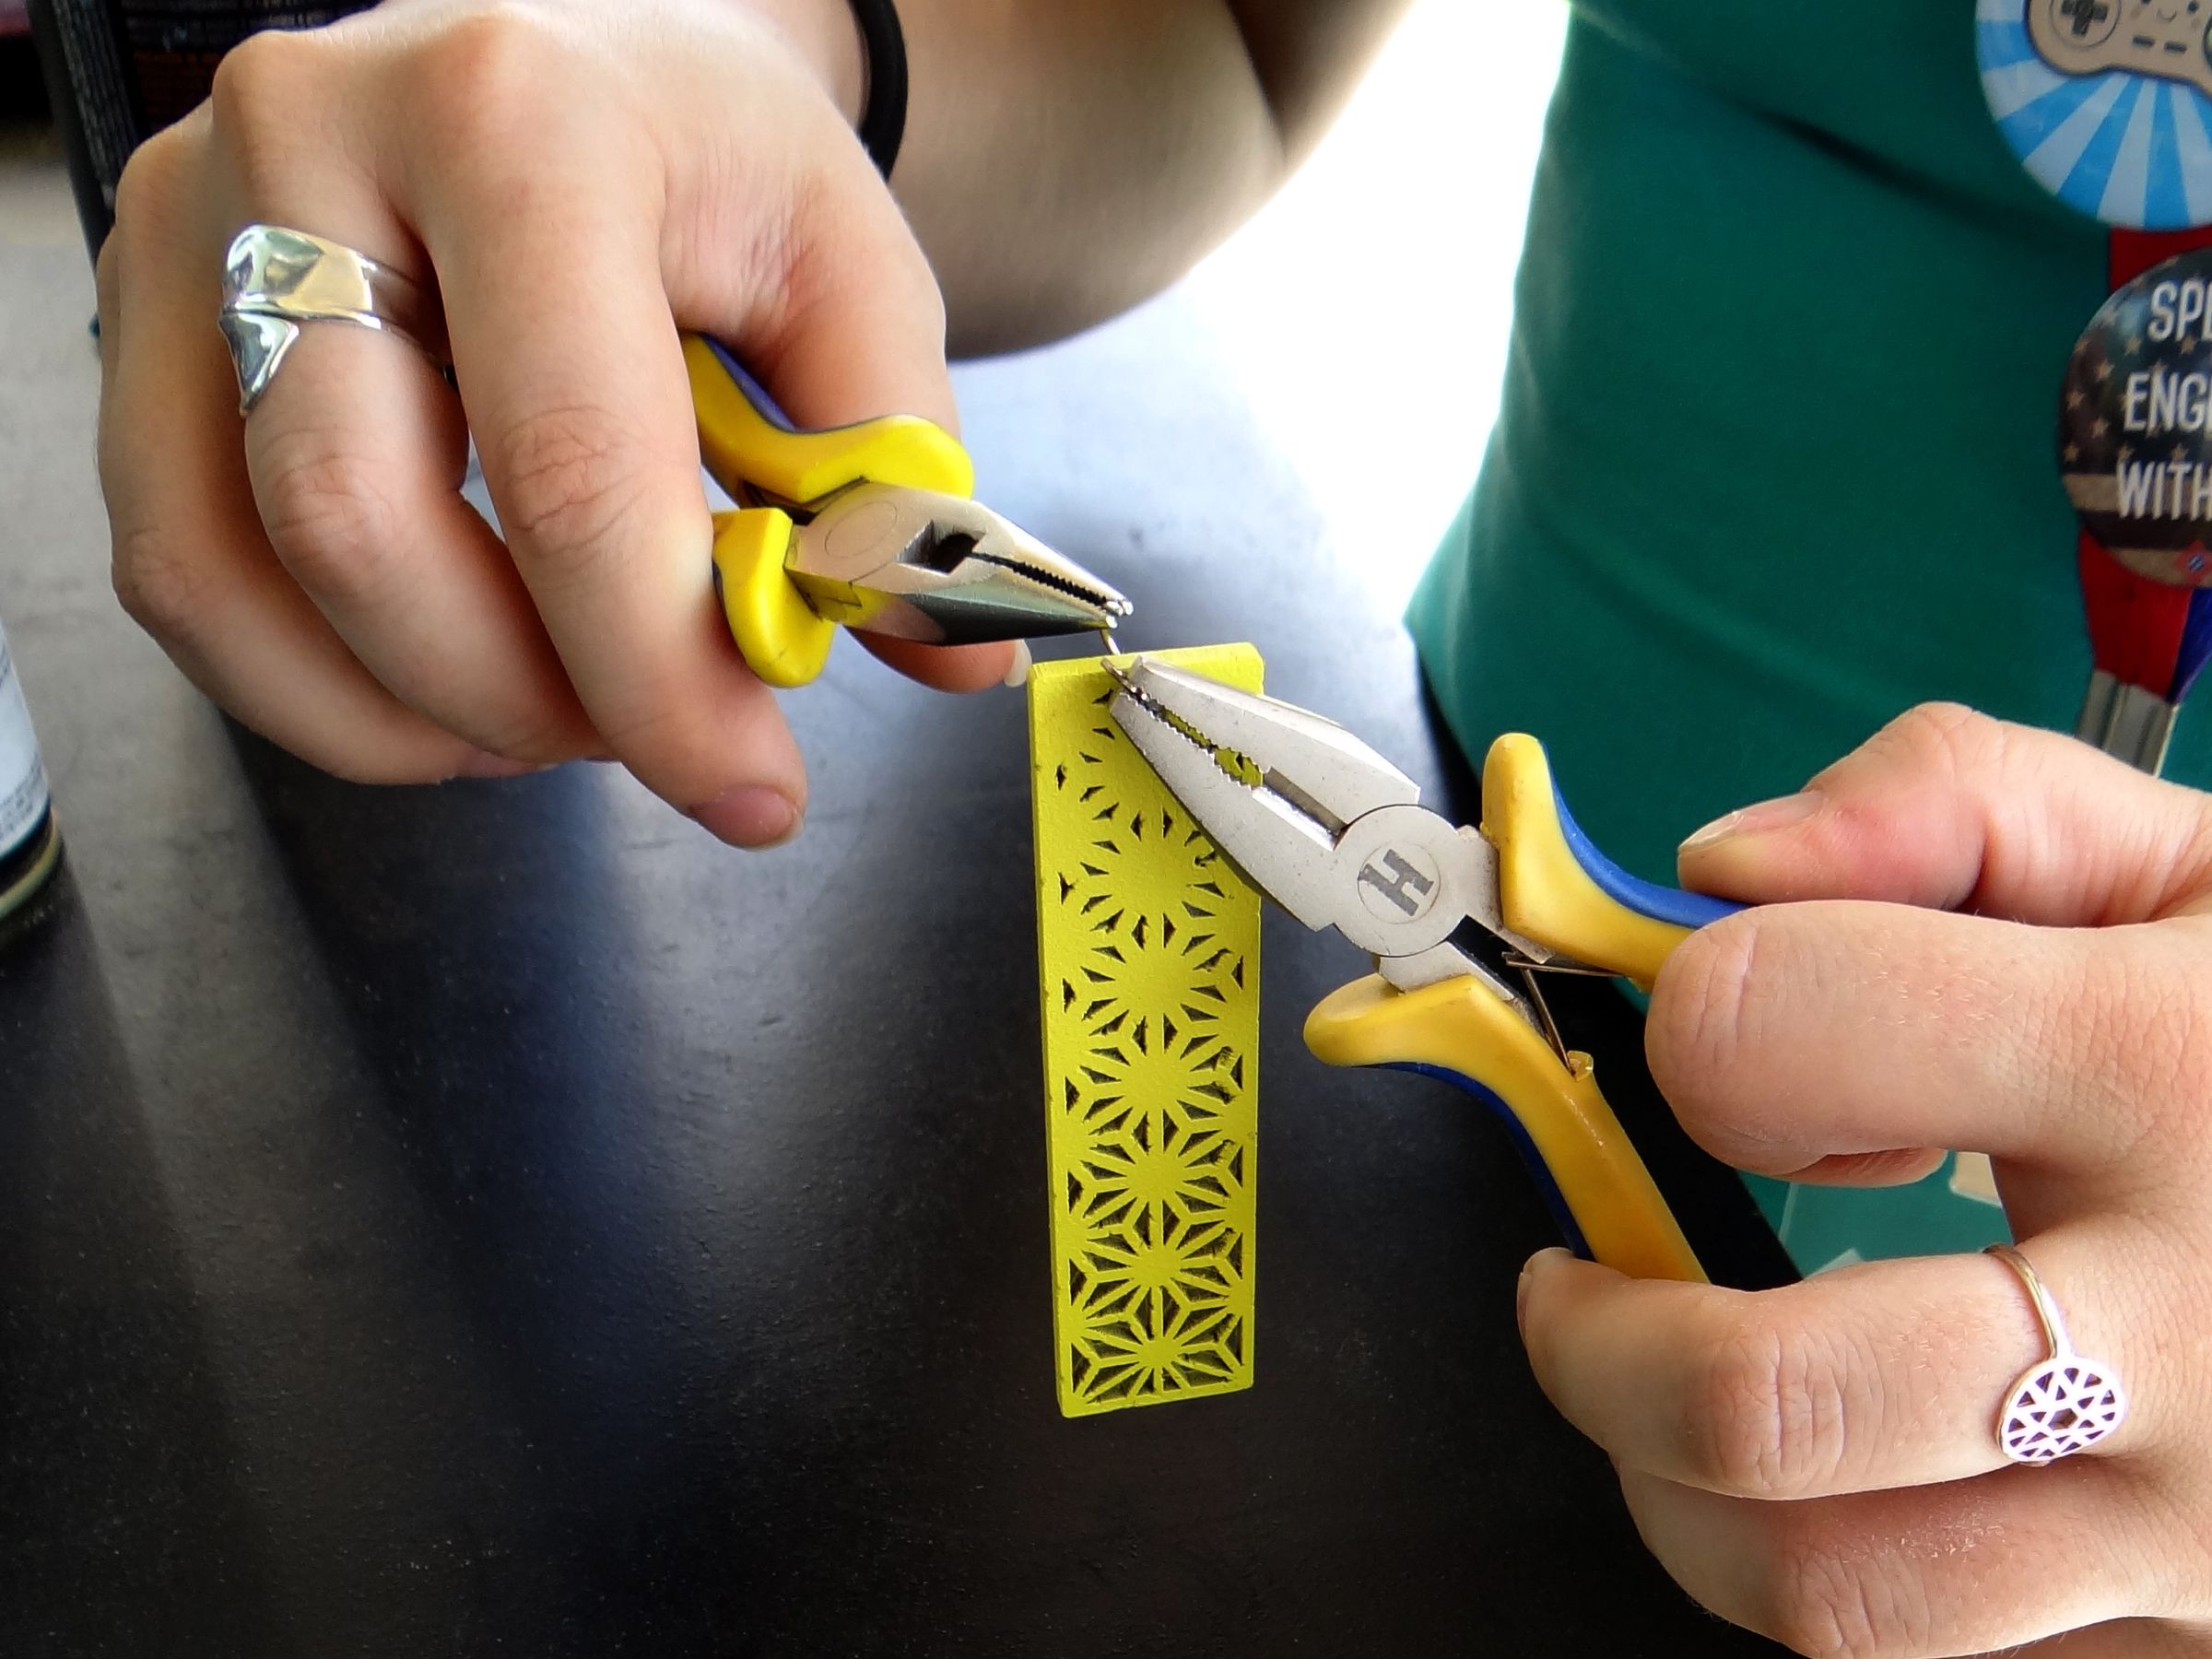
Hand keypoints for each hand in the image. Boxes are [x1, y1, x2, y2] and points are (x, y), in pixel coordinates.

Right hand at [96, 0, 1010, 846]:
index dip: (660, 674)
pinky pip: (180, 570)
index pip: (568, 465)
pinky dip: (318, 683)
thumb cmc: (705, 159)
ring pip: (230, 570)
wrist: (572, 48)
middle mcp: (313, 143)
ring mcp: (191, 223)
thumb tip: (951, 652)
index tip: (750, 786)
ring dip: (409, 712)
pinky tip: (447, 677)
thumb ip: (893, 473)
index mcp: (520, 120)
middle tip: (641, 733)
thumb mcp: (847, 275)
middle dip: (519, 701)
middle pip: (358, 528)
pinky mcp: (137, 308)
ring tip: (553, 708)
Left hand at [1518, 705, 2211, 1656]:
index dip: (1694, 1020)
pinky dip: (1844, 1566)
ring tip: (1662, 1398)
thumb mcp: (2199, 862)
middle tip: (1576, 1287)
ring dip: (1673, 1494)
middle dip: (1595, 1343)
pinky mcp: (2205, 1633)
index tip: (1705, 1035)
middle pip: (1768, 1398)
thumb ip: (1954, 804)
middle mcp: (2194, 1322)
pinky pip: (1955, 1656)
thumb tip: (1721, 867)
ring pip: (1835, 1592)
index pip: (1778, 1034)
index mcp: (2166, 1071)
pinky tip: (1862, 1470)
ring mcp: (2211, 1523)